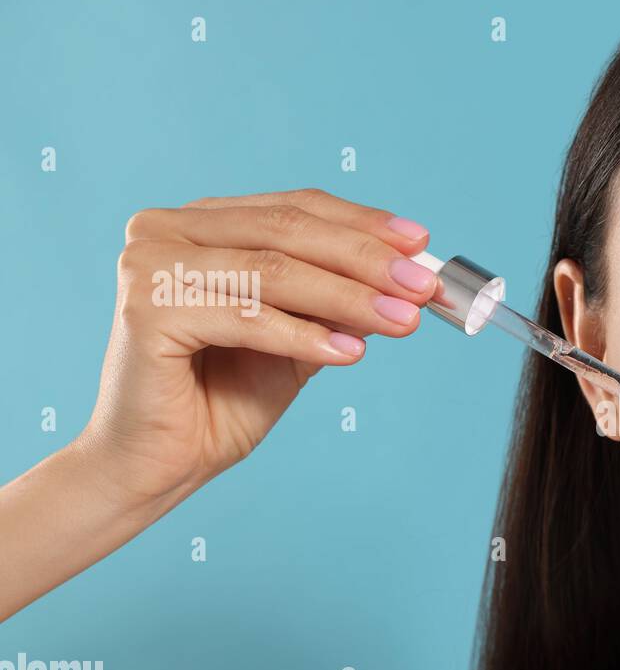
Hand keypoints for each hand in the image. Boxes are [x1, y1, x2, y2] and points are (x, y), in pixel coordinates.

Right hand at [80, 188, 440, 506]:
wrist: (163, 462)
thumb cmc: (223, 400)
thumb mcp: (299, 340)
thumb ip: (338, 303)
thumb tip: (408, 277)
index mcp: (204, 224)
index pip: (296, 208)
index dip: (364, 223)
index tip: (422, 244)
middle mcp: (168, 229)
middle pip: (288, 230)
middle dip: (367, 259)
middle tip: (424, 286)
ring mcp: (151, 263)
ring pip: (272, 271)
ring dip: (349, 297)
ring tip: (403, 321)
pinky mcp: (146, 308)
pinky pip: (246, 316)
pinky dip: (305, 335)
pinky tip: (351, 352)